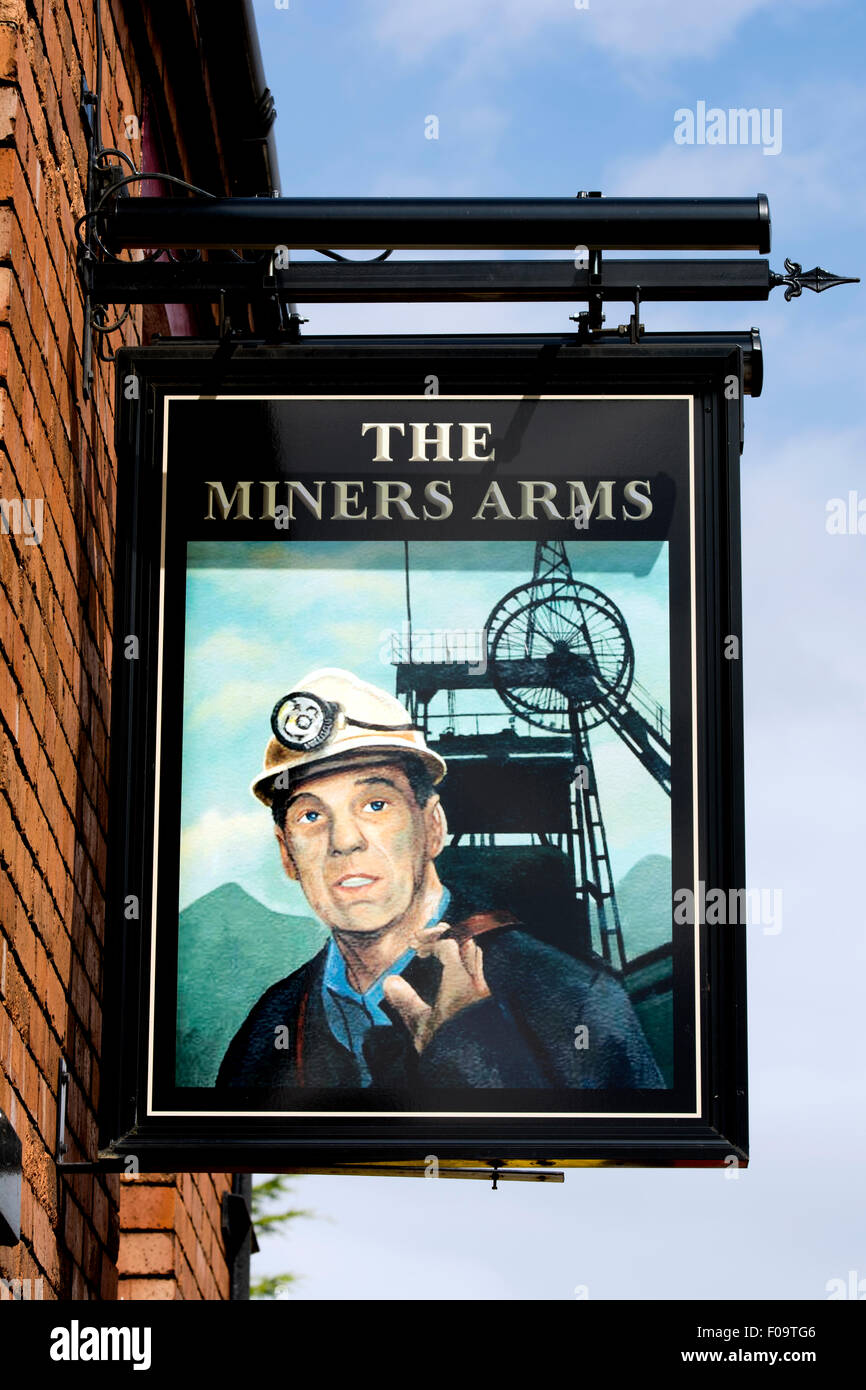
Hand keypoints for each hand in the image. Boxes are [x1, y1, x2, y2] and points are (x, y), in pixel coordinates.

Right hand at [383, 923, 491, 1053]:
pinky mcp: (488, 1001)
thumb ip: (406, 1002)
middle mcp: (475, 980)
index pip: (448, 944)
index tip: (415, 950)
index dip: (431, 942)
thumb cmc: (449, 1044)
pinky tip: (451, 980)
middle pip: (467, 943)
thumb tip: (390, 982)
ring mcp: (484, 990)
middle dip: (445, 938)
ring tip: (438, 958)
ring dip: (457, 951)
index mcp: (459, 980)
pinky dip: (464, 966)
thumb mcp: (421, 1027)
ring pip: (475, 956)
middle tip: (426, 946)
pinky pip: (478, 972)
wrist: (477, 1064)